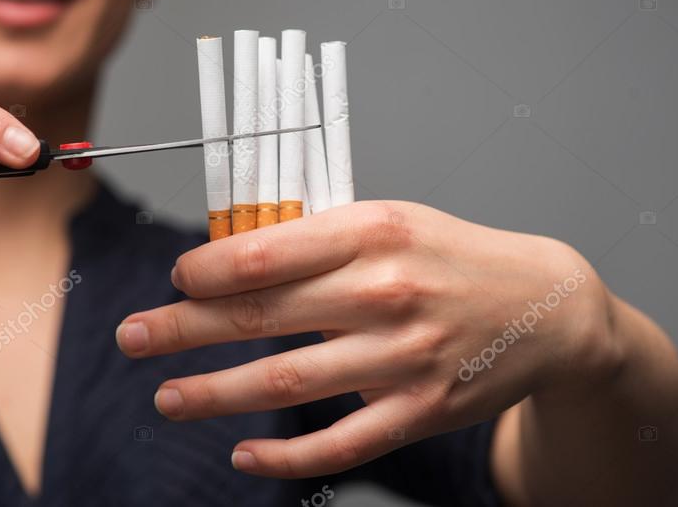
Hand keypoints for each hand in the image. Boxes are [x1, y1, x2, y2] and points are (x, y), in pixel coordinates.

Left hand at [115, 201, 620, 477]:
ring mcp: (404, 357)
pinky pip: (341, 443)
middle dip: (183, 328)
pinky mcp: (421, 410)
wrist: (545, 308)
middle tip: (132, 336)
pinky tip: (242, 454)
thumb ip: (317, 238)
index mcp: (373, 232)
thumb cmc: (453, 256)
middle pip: (261, 316)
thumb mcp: (390, 220)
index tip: (175, 279)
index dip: (206, 271)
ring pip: (287, 382)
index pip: (266, 251)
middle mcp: (386, 292)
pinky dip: (284, 456)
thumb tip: (229, 258)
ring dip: (215, 394)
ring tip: (167, 396)